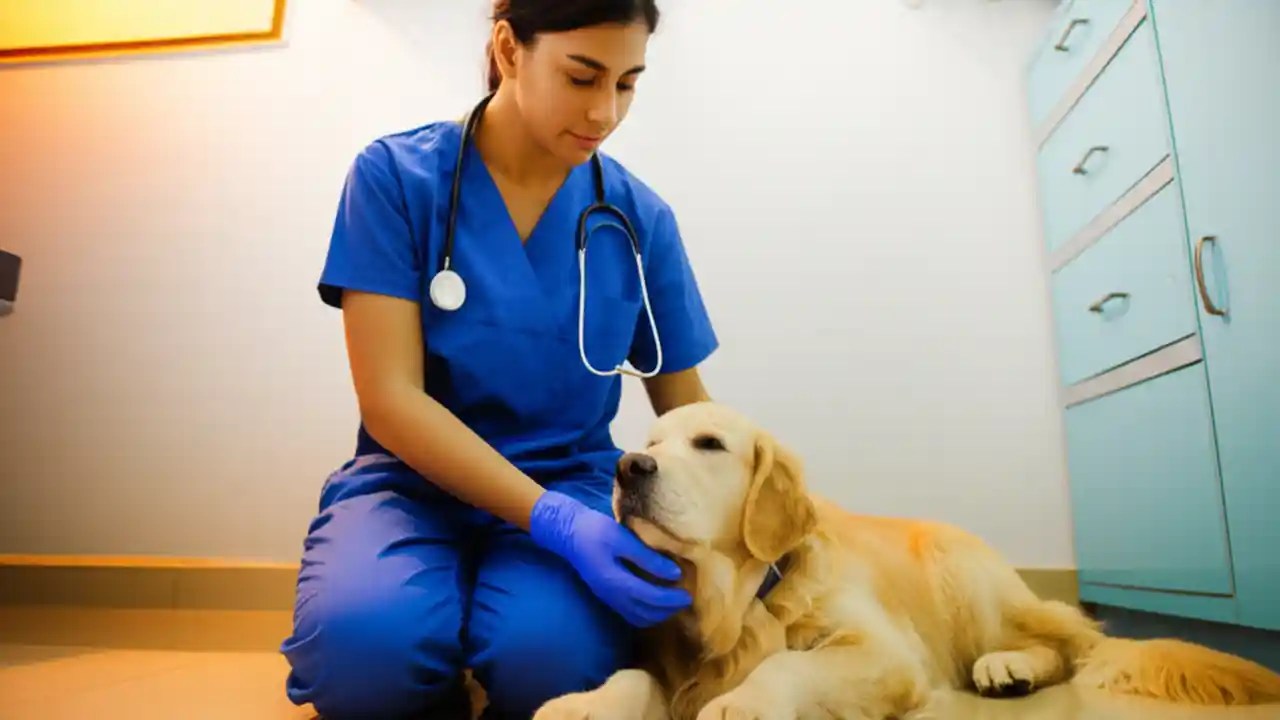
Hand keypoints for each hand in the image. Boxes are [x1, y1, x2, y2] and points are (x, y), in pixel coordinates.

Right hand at [529, 490, 691, 626]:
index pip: (651, 598)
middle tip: (685, 601)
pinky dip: (645, 612)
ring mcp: (607, 597)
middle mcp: (612, 595)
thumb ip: (647, 558)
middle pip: (646, 613)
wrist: (567, 533)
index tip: (688, 595)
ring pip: (637, 617)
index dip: (671, 599)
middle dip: (667, 610)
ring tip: (672, 603)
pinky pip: (629, 612)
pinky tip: (653, 602)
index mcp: (617, 581)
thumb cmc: (595, 531)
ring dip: (657, 614)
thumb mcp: (622, 539)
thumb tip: (674, 573)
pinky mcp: (605, 594)